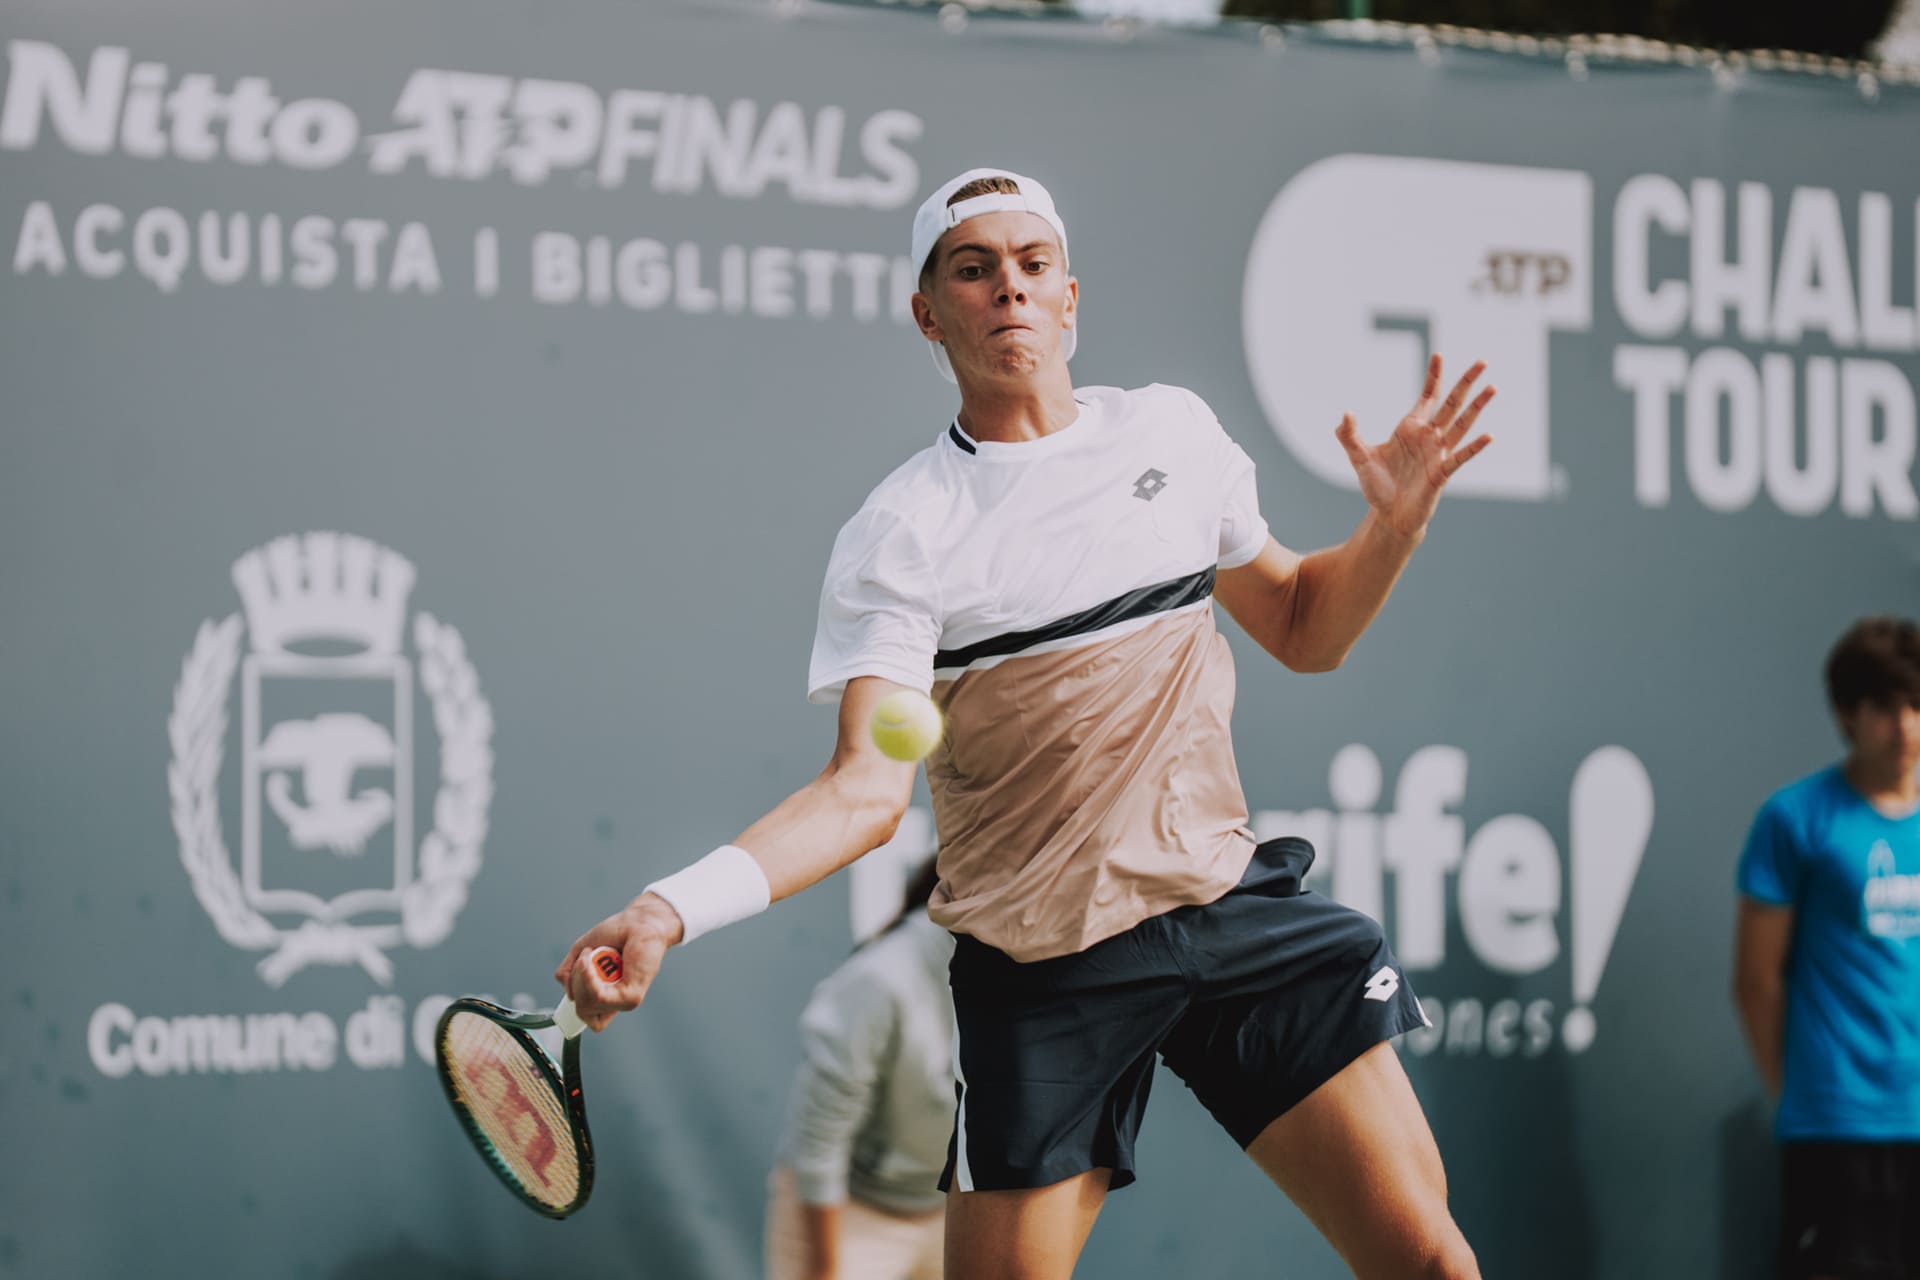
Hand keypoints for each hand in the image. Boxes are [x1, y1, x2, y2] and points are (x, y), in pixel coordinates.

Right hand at [554, 893, 684, 1030]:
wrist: (639, 921)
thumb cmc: (617, 933)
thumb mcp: (581, 953)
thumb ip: (567, 974)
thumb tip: (569, 995)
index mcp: (608, 996)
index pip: (588, 1019)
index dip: (577, 998)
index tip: (581, 972)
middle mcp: (617, 1002)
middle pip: (582, 1010)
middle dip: (576, 982)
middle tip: (585, 958)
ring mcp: (625, 1001)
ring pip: (586, 1005)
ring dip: (581, 976)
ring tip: (590, 954)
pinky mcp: (632, 995)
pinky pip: (598, 997)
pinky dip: (588, 977)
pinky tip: (588, 959)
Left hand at [1334, 354, 1494, 537]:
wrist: (1388, 516)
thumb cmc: (1377, 486)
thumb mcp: (1360, 458)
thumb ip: (1349, 436)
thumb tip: (1345, 415)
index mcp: (1411, 428)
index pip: (1427, 396)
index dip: (1433, 377)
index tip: (1438, 354)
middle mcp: (1429, 437)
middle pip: (1451, 404)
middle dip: (1466, 383)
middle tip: (1482, 361)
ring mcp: (1438, 454)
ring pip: (1461, 425)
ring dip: (1477, 407)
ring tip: (1493, 388)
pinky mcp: (1442, 473)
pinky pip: (1460, 457)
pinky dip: (1474, 447)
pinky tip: (1489, 436)